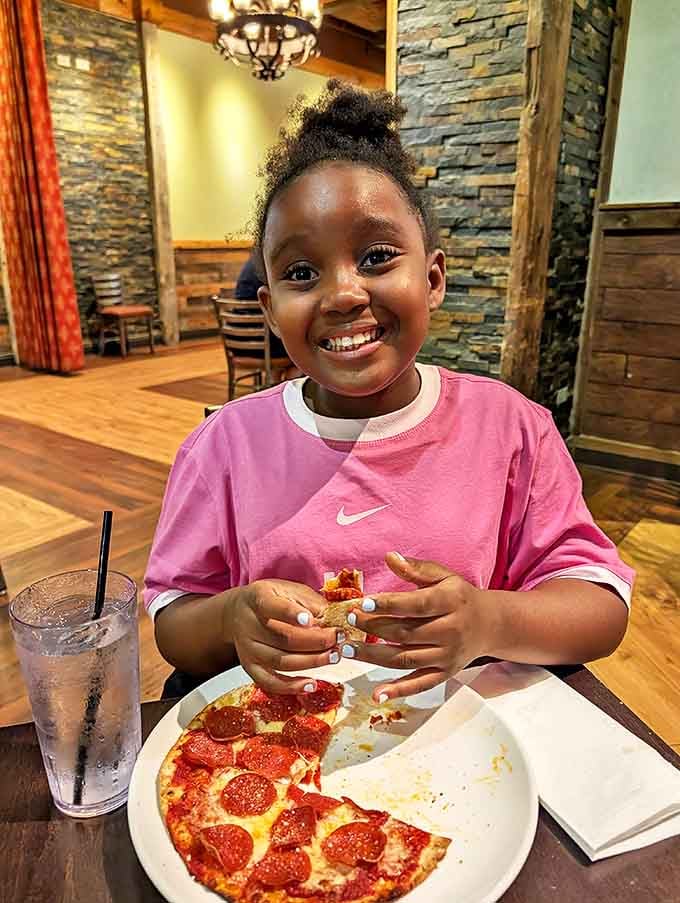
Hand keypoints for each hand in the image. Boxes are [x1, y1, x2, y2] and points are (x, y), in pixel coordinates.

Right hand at [226, 579, 342, 694]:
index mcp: (258, 598)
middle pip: (282, 638)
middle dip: (316, 641)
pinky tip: (311, 684)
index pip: (272, 606)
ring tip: (333, 657)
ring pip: (280, 661)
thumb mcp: (289, 590)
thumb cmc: (273, 599)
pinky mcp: (250, 667)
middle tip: (339, 639)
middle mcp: (249, 624)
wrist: (238, 613)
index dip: (291, 614)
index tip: (311, 620)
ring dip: (311, 662)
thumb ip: (309, 603)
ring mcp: (248, 648)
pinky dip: (291, 687)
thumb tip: (334, 620)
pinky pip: (270, 682)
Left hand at [343, 553, 497, 701]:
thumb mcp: (443, 576)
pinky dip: (398, 691)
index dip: (389, 604)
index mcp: (451, 602)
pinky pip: (419, 684)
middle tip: (348, 620)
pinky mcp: (445, 673)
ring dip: (374, 656)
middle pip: (406, 632)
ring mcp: (447, 656)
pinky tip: (376, 694)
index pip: (417, 605)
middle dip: (373, 627)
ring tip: (347, 649)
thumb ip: (416, 568)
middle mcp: (451, 631)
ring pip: (406, 658)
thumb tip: (389, 557)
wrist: (490, 625)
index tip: (362, 602)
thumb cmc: (459, 597)